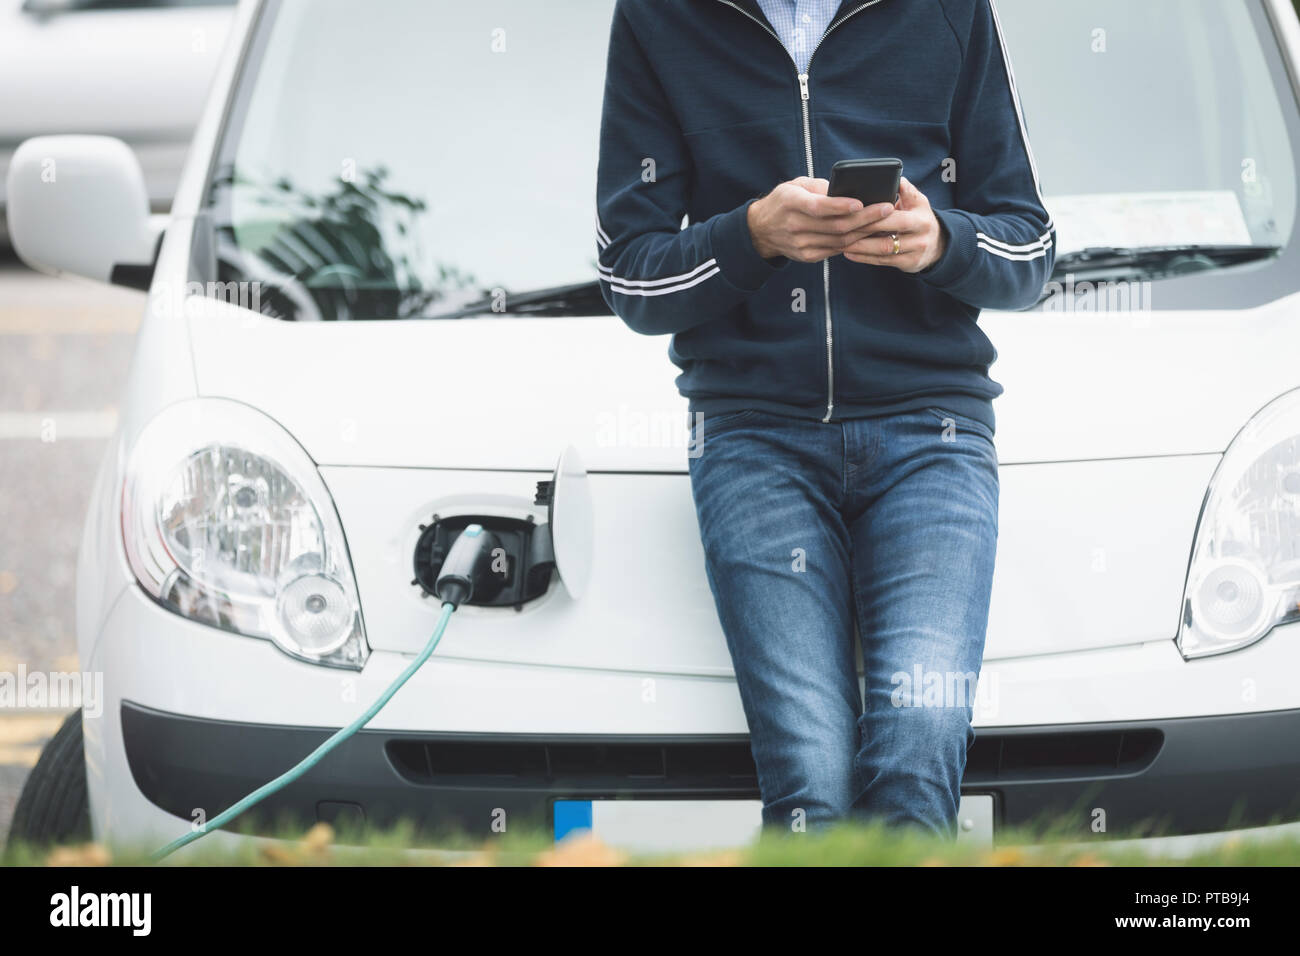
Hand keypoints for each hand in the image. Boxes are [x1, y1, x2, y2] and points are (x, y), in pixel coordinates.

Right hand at [747, 177, 896, 263]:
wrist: (760, 230)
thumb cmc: (783, 201)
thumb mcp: (796, 185)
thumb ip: (820, 187)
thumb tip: (848, 190)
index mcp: (791, 203)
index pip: (819, 207)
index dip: (841, 206)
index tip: (861, 202)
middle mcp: (795, 226)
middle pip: (836, 226)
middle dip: (865, 218)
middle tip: (887, 209)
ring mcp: (801, 244)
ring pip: (840, 240)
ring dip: (865, 232)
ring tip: (884, 221)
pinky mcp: (807, 256)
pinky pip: (836, 249)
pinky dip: (855, 242)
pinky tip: (869, 234)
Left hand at [841, 177, 946, 272]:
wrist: (937, 245)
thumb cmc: (920, 218)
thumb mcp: (918, 202)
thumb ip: (906, 190)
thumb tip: (896, 177)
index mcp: (921, 220)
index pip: (896, 219)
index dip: (875, 218)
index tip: (856, 213)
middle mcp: (920, 239)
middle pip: (887, 239)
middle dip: (863, 234)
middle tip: (842, 230)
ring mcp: (914, 255)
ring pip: (883, 253)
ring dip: (860, 249)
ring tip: (842, 243)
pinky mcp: (908, 266)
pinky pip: (882, 262)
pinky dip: (864, 258)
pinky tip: (849, 253)